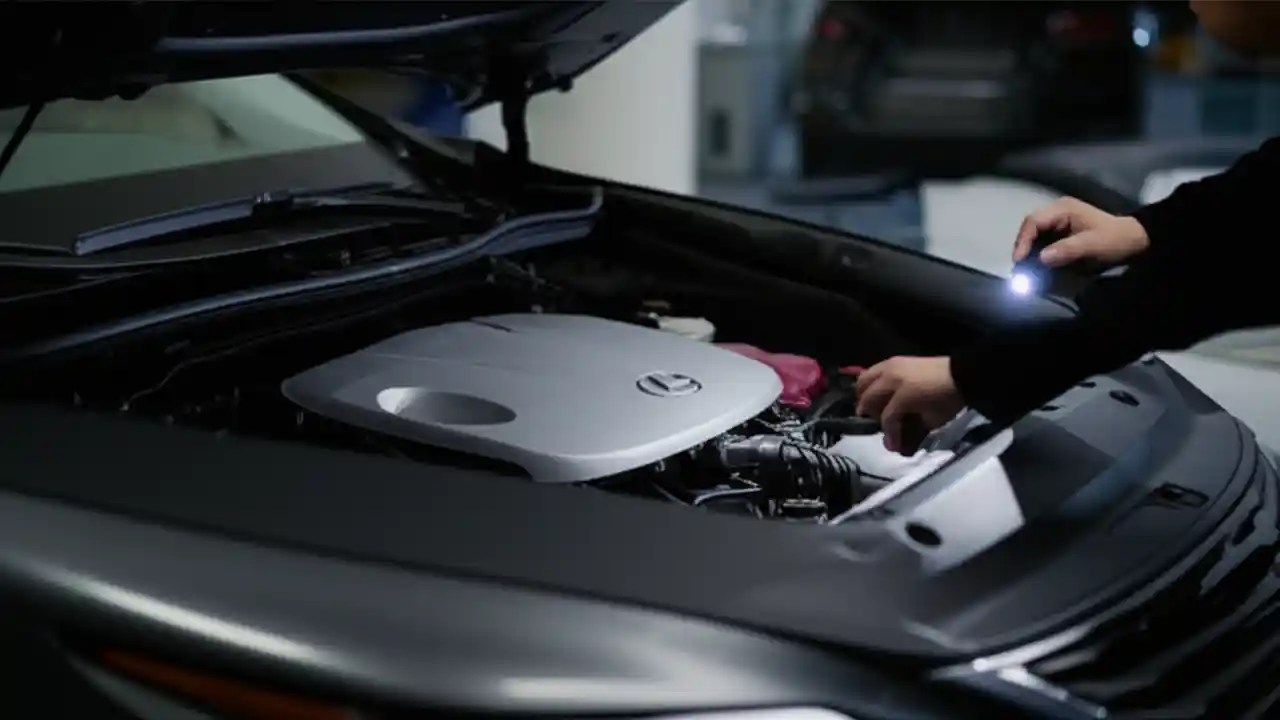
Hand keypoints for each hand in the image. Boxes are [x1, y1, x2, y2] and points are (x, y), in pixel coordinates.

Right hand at [856, 357, 963, 455]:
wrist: (962, 373)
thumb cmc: (948, 399)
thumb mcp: (931, 420)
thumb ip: (912, 433)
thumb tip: (898, 446)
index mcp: (903, 395)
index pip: (887, 418)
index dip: (890, 434)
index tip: (894, 446)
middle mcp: (891, 378)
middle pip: (868, 398)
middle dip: (871, 414)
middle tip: (879, 423)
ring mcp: (890, 366)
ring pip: (863, 381)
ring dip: (865, 396)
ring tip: (874, 407)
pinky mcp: (894, 360)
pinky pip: (873, 371)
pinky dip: (871, 383)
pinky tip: (880, 393)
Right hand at [1013, 197, 1149, 268]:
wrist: (1133, 241)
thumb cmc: (1114, 240)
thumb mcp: (1093, 245)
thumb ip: (1067, 250)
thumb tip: (1041, 258)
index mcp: (1063, 208)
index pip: (1033, 221)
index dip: (1023, 241)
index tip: (1019, 261)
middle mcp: (1057, 211)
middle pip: (1030, 227)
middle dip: (1023, 247)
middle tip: (1020, 268)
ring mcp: (1058, 221)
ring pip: (1033, 234)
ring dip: (1028, 251)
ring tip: (1026, 268)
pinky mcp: (1060, 231)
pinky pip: (1041, 240)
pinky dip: (1036, 253)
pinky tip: (1036, 265)